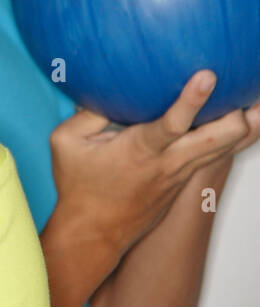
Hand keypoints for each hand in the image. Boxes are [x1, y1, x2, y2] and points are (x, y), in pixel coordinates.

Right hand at [50, 70, 259, 257]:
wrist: (94, 232)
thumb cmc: (78, 186)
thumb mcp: (66, 142)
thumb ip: (87, 112)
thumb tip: (105, 85)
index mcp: (140, 150)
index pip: (173, 124)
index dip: (193, 100)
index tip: (209, 75)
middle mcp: (170, 162)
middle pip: (223, 138)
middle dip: (242, 113)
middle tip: (245, 84)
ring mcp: (184, 173)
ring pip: (232, 147)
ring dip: (249, 123)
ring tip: (256, 96)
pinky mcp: (187, 179)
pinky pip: (220, 154)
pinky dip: (232, 136)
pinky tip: (236, 117)